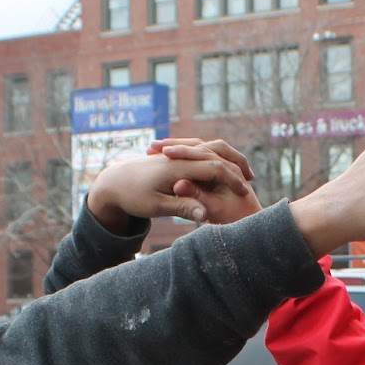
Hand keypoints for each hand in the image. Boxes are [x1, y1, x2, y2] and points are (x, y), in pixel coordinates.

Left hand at [86, 140, 255, 229]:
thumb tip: (203, 215)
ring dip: (227, 159)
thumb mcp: (156, 206)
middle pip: (216, 153)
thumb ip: (182, 207)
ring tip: (243, 176)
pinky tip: (222, 174)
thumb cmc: (133, 197)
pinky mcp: (174, 157)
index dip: (232, 180)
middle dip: (236, 166)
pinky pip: (200, 152)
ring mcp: (177, 155)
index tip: (246, 193)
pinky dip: (215, 159)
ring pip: (209, 149)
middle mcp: (179, 156)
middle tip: (251, 183)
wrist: (112, 181)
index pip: (214, 168)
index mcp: (177, 167)